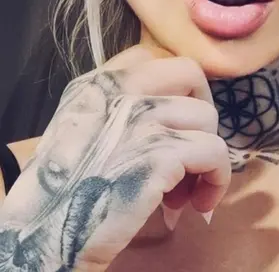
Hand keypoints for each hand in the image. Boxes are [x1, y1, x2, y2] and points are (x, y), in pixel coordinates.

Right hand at [0, 47, 230, 270]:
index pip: (152, 57)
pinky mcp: (158, 153)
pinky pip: (215, 151)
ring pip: (206, 117)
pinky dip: (216, 179)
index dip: (175, 89)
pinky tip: (198, 203)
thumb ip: (119, 108)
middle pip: (189, 72)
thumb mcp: (83, 129)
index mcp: (97, 83)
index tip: (172, 124)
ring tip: (183, 189)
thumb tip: (175, 108)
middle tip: (190, 149)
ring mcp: (138, 118)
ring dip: (205, 157)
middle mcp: (117, 90)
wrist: (42, 239)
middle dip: (201, 112)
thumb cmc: (64, 193)